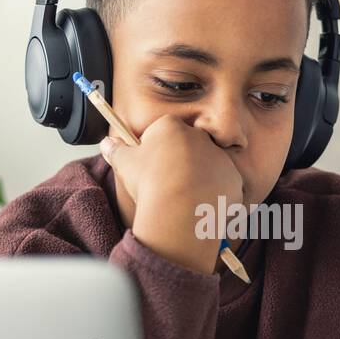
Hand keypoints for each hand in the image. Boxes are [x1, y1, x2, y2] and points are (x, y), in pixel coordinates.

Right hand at [101, 114, 242, 274]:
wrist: (180, 211)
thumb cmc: (149, 183)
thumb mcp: (124, 164)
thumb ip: (116, 150)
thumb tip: (106, 144)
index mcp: (172, 127)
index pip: (162, 131)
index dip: (154, 150)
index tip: (149, 167)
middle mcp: (200, 136)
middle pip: (186, 146)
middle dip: (177, 162)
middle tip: (164, 184)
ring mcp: (220, 158)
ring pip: (205, 166)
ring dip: (195, 179)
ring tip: (181, 200)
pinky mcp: (232, 179)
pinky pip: (220, 185)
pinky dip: (211, 195)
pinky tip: (197, 207)